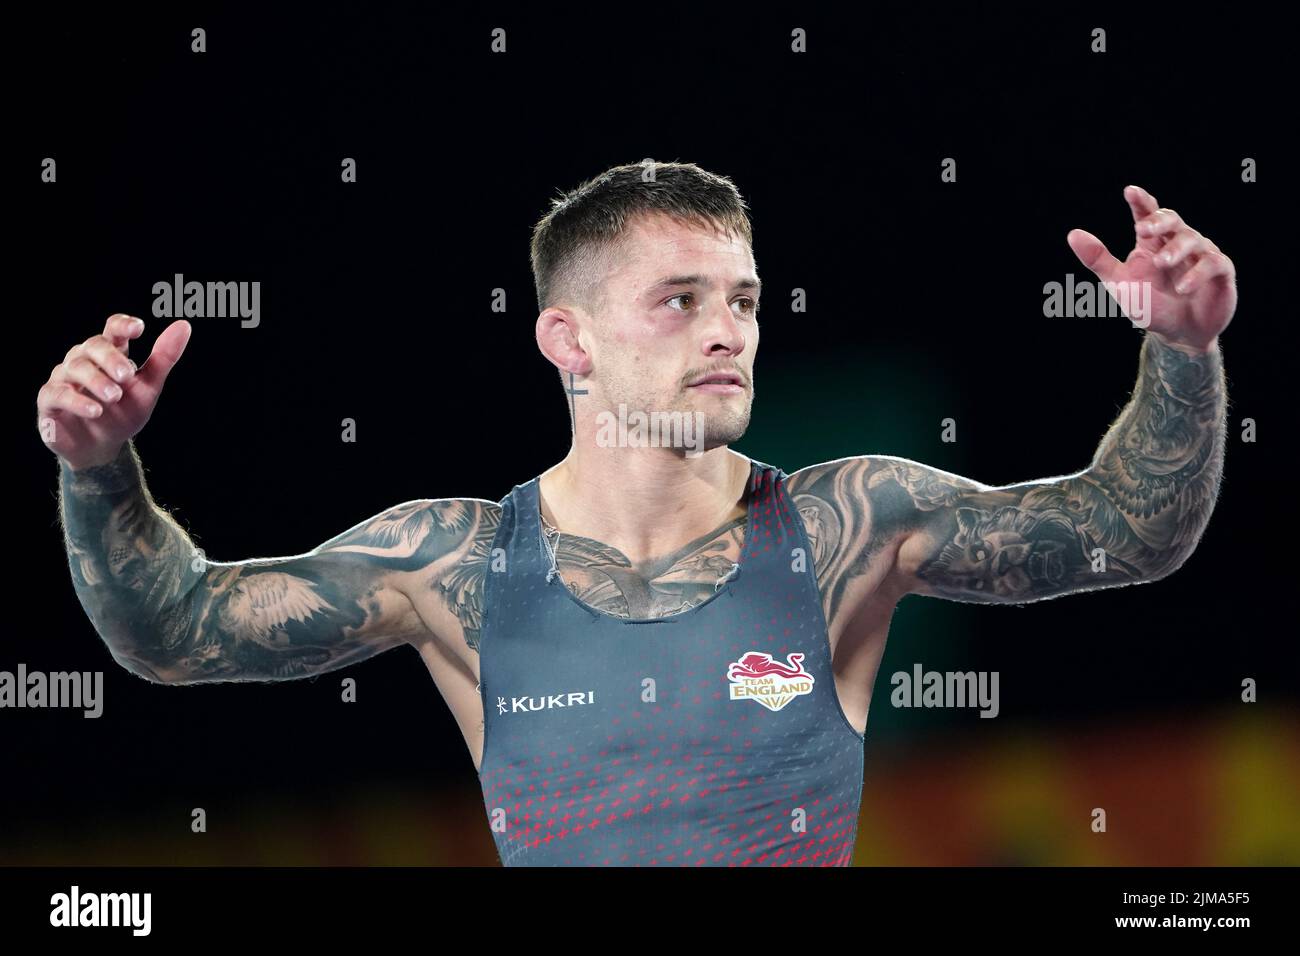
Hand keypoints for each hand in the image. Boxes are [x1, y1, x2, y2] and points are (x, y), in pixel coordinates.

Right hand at [37, 315, 190, 470]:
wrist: (102, 448)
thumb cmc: (124, 413)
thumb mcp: (148, 387)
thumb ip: (164, 358)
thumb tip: (184, 325)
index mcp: (109, 353)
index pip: (112, 330)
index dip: (122, 326)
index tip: (138, 328)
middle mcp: (84, 359)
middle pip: (93, 346)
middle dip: (111, 359)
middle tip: (127, 376)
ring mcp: (64, 377)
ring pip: (76, 367)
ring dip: (97, 380)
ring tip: (115, 396)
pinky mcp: (49, 399)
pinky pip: (59, 393)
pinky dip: (77, 401)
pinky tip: (95, 410)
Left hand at [1066, 184, 1235, 351]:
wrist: (1179, 335)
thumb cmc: (1149, 305)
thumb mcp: (1119, 283)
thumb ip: (1098, 260)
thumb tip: (1073, 234)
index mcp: (1151, 244)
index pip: (1147, 215)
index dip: (1141, 202)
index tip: (1130, 192)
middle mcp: (1177, 244)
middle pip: (1171, 220)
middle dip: (1158, 221)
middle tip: (1143, 229)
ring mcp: (1201, 255)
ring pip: (1192, 239)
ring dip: (1175, 249)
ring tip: (1161, 263)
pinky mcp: (1220, 271)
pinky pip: (1212, 263)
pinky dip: (1197, 274)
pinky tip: (1183, 287)